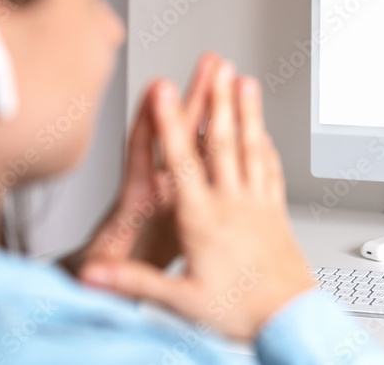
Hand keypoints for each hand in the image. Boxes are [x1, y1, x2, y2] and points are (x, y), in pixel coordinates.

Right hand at [79, 61, 314, 341]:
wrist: (290, 317)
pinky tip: (266, 133)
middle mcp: (234, 204)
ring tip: (246, 82)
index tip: (162, 90)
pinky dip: (267, 147)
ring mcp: (259, 204)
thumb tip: (93, 274)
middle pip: (223, 143)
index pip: (182, 161)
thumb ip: (134, 282)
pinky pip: (271, 171)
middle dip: (217, 100)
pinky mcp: (276, 212)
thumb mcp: (180, 301)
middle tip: (217, 66)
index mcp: (205, 220)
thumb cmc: (240, 311)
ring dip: (249, 112)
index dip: (169, 123)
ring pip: (252, 148)